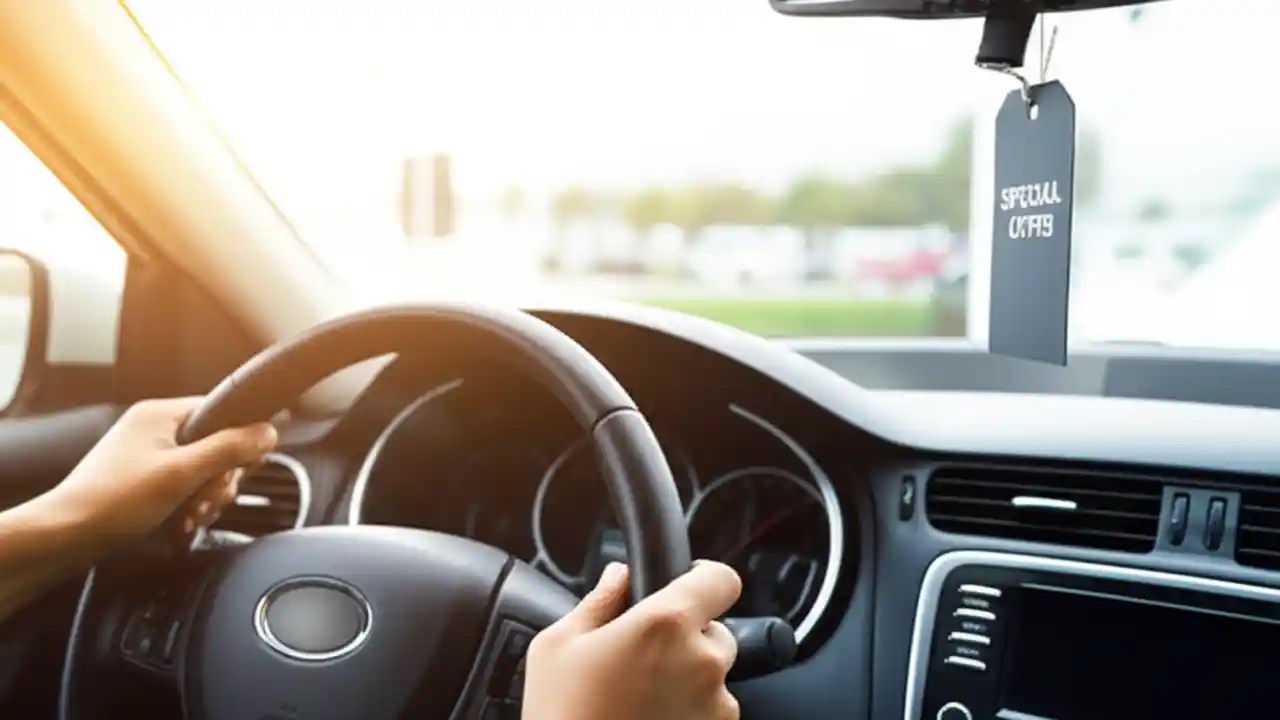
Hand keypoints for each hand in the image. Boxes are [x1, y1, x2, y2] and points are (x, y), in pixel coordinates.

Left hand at [47, 398, 276, 551]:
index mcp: (160, 415)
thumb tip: (268, 432)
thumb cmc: (112, 502)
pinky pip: (185, 488)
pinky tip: (181, 523)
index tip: (242, 466)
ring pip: (203, 472)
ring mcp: (149, 457)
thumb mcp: (181, 474)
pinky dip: (189, 507)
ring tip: (189, 515)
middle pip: (217, 446)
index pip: (222, 412)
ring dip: (205, 498)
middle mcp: (155, 430)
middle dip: (219, 479)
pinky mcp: (146, 482)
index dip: (240, 441)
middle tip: (205, 499)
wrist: (66, 537)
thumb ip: (229, 449)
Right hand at [523, 560, 741, 719]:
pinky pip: (712, 712)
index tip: (689, 583)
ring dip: (690, 679)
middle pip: (717, 631)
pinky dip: (691, 713)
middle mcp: (701, 661)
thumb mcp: (558, 646)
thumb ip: (598, 601)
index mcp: (665, 624)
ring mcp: (715, 705)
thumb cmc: (561, 715)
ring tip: (642, 699)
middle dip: (689, 638)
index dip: (706, 577)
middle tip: (645, 658)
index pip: (722, 580)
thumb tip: (618, 576)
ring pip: (714, 676)